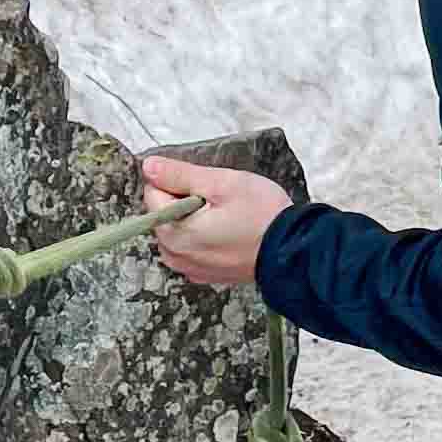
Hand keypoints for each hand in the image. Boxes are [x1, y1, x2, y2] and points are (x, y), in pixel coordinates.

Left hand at [143, 155, 289, 288]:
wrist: (292, 252)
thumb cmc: (261, 215)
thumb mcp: (222, 183)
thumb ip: (180, 174)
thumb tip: (149, 166)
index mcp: (173, 231)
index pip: (154, 192)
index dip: (179, 180)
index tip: (207, 183)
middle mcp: (174, 254)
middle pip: (164, 214)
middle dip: (185, 200)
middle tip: (220, 199)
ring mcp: (189, 268)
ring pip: (177, 231)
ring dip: (193, 219)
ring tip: (226, 216)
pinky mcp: (204, 275)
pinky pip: (191, 249)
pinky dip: (203, 238)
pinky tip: (227, 232)